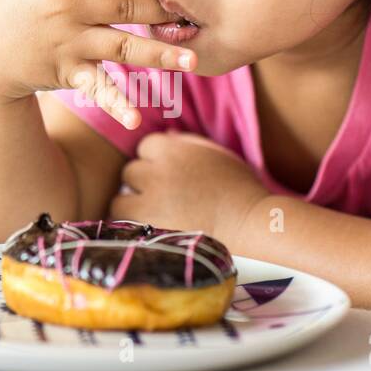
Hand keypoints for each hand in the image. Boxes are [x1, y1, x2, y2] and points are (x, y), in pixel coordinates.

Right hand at [0, 0, 195, 127]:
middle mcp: (67, 12)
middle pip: (120, 7)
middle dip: (157, 10)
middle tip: (192, 13)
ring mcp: (72, 45)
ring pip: (123, 48)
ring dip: (159, 55)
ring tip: (192, 62)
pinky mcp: (72, 73)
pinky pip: (100, 89)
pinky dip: (117, 104)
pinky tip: (137, 118)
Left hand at [108, 131, 267, 241]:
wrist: (252, 225)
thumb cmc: (241, 189)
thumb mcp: (217, 155)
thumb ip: (188, 143)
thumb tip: (165, 136)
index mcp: (174, 150)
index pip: (146, 147)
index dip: (155, 161)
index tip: (168, 175)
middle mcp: (158, 173)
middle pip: (130, 172)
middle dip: (141, 183)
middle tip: (161, 198)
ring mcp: (151, 203)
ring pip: (119, 201)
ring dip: (132, 208)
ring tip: (153, 218)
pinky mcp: (151, 230)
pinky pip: (126, 227)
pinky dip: (135, 229)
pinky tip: (154, 233)